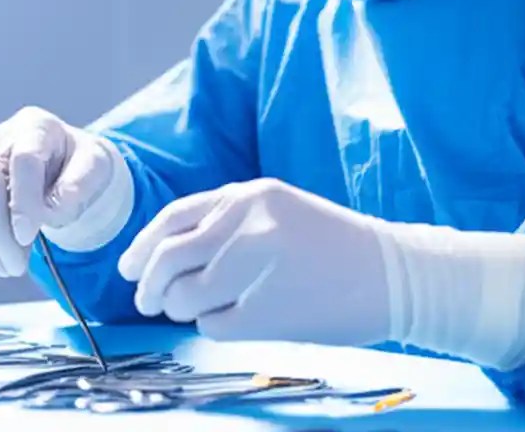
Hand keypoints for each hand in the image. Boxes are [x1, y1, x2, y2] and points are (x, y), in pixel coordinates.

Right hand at [0, 107, 131, 276]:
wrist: (71, 162)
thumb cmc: (83, 163)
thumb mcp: (96, 168)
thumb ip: (77, 188)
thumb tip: (47, 215)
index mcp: (37, 127)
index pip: (23, 161)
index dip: (23, 201)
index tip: (26, 237)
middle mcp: (4, 138)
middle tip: (18, 265)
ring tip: (11, 267)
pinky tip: (0, 260)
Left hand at [117, 178, 524, 369]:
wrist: (396, 275)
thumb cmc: (336, 248)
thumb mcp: (280, 212)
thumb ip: (228, 223)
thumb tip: (163, 257)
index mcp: (249, 196)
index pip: (173, 219)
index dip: (142, 246)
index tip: (128, 268)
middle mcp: (247, 224)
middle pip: (168, 260)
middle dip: (149, 285)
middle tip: (148, 301)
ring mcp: (255, 267)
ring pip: (184, 295)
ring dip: (184, 309)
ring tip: (208, 309)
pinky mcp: (266, 310)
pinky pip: (213, 326)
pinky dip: (216, 328)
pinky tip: (241, 320)